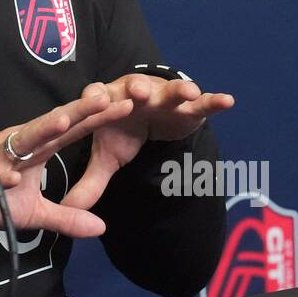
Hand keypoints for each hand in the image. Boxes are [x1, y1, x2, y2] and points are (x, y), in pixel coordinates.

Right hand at [0, 82, 133, 237]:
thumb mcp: (35, 214)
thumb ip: (66, 217)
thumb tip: (101, 227)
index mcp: (35, 150)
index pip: (71, 131)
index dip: (97, 119)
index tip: (125, 105)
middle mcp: (18, 145)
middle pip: (53, 126)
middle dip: (78, 112)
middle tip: (106, 98)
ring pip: (22, 141)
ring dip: (42, 130)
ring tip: (65, 122)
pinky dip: (1, 174)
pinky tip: (14, 176)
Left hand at [60, 74, 234, 211]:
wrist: (150, 116)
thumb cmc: (123, 130)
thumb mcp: (108, 157)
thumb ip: (91, 181)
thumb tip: (70, 211)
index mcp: (109, 100)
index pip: (97, 94)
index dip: (95, 96)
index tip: (95, 100)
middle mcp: (135, 92)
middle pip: (134, 86)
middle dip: (137, 88)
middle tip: (139, 93)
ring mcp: (164, 97)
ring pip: (170, 91)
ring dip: (179, 90)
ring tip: (189, 92)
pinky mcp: (188, 105)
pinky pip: (202, 102)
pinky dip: (214, 101)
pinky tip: (227, 101)